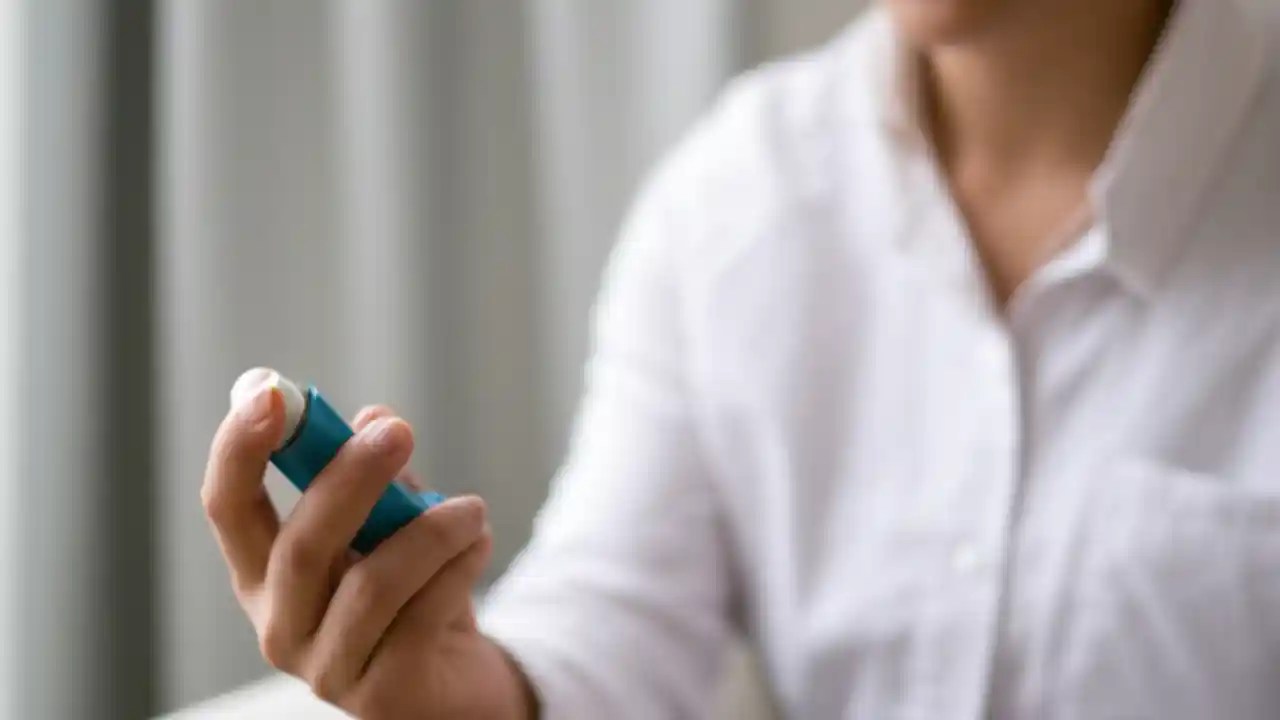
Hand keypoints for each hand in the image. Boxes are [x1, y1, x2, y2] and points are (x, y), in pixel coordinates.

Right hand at [201, 373, 536, 718]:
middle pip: (299, 545)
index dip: (238, 448)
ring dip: (430, 531)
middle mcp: (279, 625)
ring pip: (372, 582)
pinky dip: (458, 567)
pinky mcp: (383, 695)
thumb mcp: (392, 527)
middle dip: (349, 478)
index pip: (227, 506)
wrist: (459, 686)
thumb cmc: (413, 597)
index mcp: (264, 574)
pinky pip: (423, 615)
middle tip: (400, 432)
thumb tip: (373, 418)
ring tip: (471, 510)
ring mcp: (326, 668)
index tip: (269, 392)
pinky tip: (478, 546)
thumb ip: (379, 480)